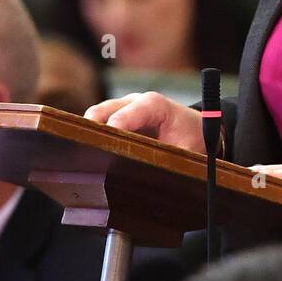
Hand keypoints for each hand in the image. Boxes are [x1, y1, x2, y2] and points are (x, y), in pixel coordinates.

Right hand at [84, 92, 204, 154]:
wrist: (196, 127)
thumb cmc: (192, 136)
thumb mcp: (187, 151)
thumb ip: (171, 161)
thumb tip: (157, 179)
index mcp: (153, 105)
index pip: (126, 114)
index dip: (114, 128)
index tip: (106, 146)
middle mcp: (135, 101)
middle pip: (103, 111)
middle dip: (93, 131)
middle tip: (86, 154)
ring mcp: (124, 107)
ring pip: (97, 116)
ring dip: (90, 134)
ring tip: (85, 157)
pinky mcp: (118, 116)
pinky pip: (99, 123)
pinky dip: (94, 136)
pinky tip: (90, 155)